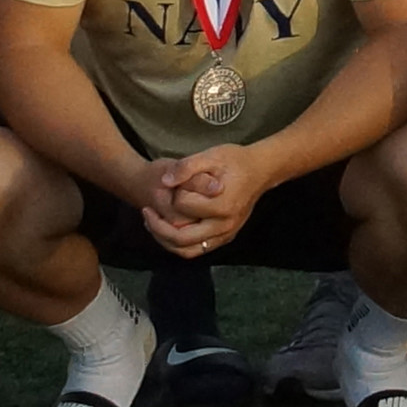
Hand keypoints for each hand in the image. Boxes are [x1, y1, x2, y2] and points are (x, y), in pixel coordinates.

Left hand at [136, 147, 262, 256]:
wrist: (261, 171)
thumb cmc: (236, 161)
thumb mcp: (211, 155)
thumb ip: (187, 166)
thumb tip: (165, 181)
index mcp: (222, 204)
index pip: (183, 206)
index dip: (171, 194)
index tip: (169, 183)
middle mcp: (224, 225)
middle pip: (181, 237)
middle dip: (157, 226)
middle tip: (145, 211)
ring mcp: (226, 234)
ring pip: (188, 250)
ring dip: (165, 241)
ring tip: (152, 224)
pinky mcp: (225, 237)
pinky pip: (197, 250)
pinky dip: (179, 245)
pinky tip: (168, 230)